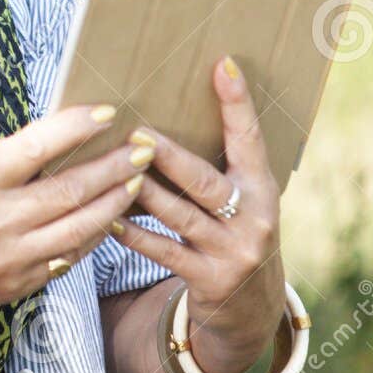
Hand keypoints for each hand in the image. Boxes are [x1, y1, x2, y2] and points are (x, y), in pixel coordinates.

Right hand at [0, 103, 157, 318]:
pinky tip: (111, 215)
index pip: (36, 147)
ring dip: (115, 201)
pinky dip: (95, 234)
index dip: (76, 127)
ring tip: (137, 180)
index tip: (107, 113)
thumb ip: (1, 161)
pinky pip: (70, 257)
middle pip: (71, 190)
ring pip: (81, 227)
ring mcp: (10, 259)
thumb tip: (56, 139)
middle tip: (143, 147)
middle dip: (114, 166)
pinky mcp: (20, 285)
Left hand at [109, 55, 286, 372]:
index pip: (250, 139)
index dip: (237, 103)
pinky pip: (165, 252)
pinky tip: (110, 219)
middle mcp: (253, 218)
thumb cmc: (235, 232)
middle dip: (170, 157)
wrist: (253, 308)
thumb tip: (165, 118)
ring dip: (144, 192)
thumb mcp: (242, 200)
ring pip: (180, 216)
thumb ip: (218, 166)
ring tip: (116, 168)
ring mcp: (233, 252)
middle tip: (137, 133)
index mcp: (263, 188)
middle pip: (206, 182)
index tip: (223, 65)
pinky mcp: (210, 280)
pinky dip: (135, 235)